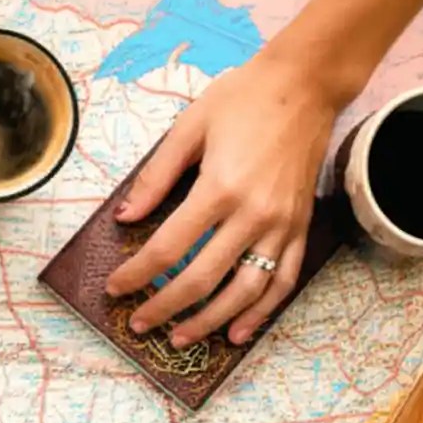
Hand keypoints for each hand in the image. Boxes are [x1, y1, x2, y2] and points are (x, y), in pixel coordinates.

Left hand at [106, 53, 340, 346]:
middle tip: (139, 324)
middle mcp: (253, 214)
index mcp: (219, 188)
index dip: (138, 274)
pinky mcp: (301, 227)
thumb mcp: (188, 127)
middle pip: (202, 279)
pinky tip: (238, 333)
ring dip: (210, 322)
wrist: (307, 83)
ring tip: (181, 339)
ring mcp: (281, 225)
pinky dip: (261, 313)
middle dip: (165, 308)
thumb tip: (125, 217)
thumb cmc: (243, 98)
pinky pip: (283, 281)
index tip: (115, 289)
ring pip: (244, 292)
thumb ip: (155, 177)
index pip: (169, 247)